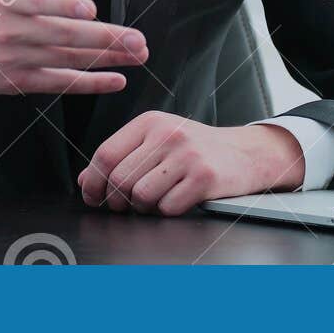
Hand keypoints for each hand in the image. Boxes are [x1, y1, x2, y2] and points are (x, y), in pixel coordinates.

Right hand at [0, 0, 148, 123]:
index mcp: (6, 0)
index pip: (40, 3)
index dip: (65, 6)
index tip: (91, 8)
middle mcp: (14, 31)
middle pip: (64, 35)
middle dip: (105, 38)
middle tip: (138, 38)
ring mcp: (18, 59)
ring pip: (69, 59)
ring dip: (107, 59)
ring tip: (138, 54)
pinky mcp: (20, 81)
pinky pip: (61, 82)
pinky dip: (90, 83)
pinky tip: (117, 80)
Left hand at [78, 114, 306, 214]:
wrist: (247, 153)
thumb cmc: (197, 150)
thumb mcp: (157, 142)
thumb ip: (121, 157)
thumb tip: (86, 180)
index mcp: (151, 122)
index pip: (105, 155)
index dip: (93, 184)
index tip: (95, 198)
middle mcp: (168, 133)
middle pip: (120, 180)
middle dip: (119, 201)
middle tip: (130, 204)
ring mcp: (188, 154)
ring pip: (141, 196)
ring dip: (145, 208)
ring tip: (159, 198)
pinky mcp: (204, 176)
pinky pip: (168, 207)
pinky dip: (169, 210)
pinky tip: (180, 199)